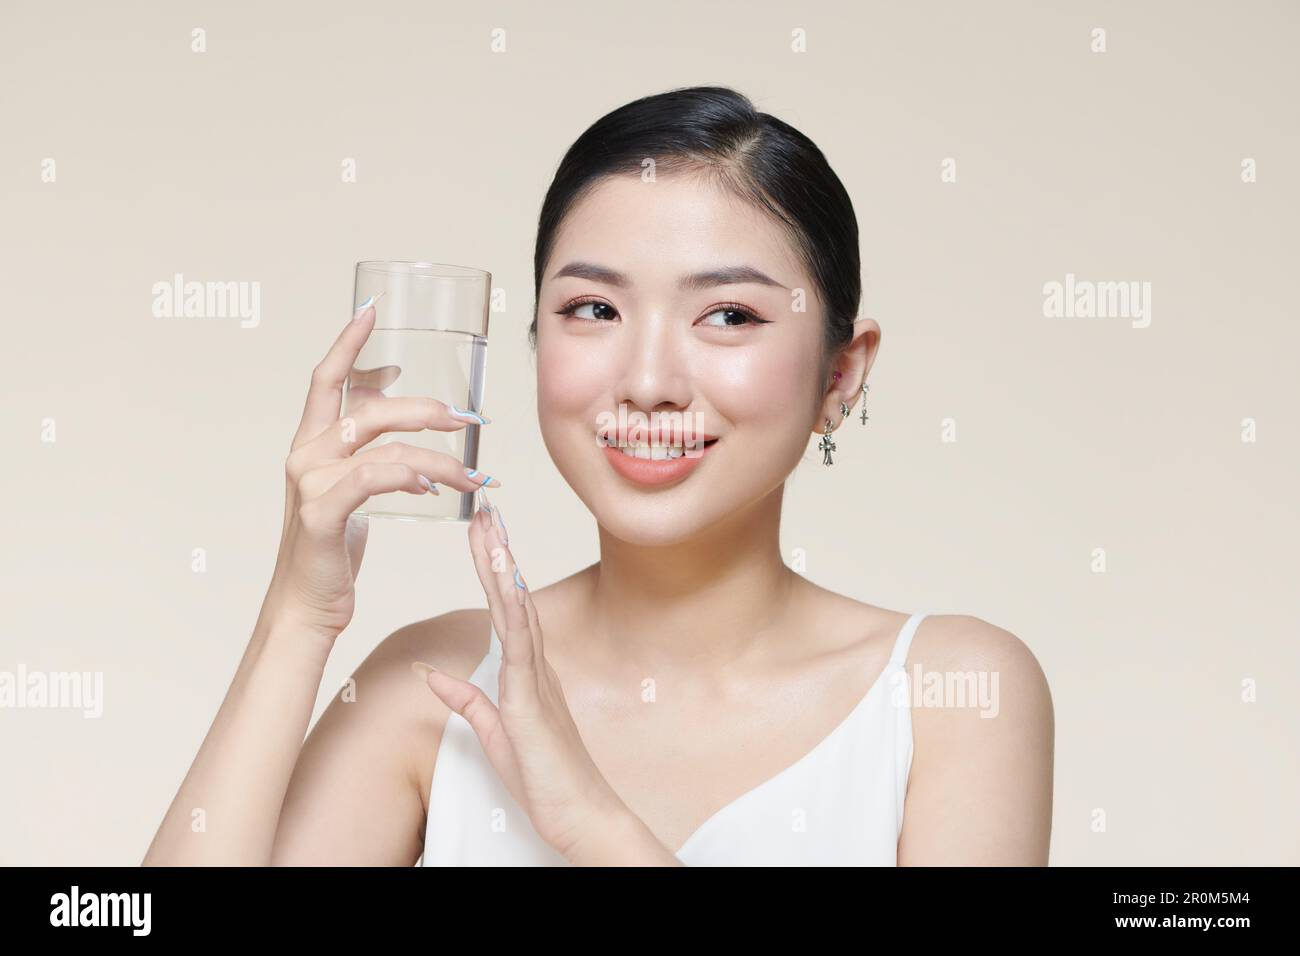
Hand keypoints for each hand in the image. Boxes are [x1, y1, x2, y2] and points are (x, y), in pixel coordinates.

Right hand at [260, 297, 498, 642]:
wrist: (304, 605)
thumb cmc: (331, 546)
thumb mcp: (347, 486)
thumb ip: (364, 444)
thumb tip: (393, 396)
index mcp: (310, 442)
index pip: (325, 378)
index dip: (347, 341)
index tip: (371, 310)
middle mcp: (304, 454)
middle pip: (371, 409)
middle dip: (426, 409)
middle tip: (468, 421)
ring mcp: (309, 483)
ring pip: (385, 448)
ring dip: (439, 459)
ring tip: (473, 476)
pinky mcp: (321, 515)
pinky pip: (373, 480)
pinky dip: (409, 478)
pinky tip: (432, 491)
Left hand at [414, 497, 649, 862]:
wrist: (582, 816)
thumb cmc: (547, 781)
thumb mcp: (494, 734)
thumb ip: (465, 699)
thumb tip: (428, 672)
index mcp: (525, 672)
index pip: (504, 607)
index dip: (491, 567)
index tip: (480, 531)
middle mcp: (535, 666)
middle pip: (512, 595)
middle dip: (496, 550)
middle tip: (484, 507)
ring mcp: (537, 678)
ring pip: (517, 608)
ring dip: (502, 565)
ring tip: (490, 525)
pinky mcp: (532, 698)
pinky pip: (520, 643)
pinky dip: (511, 607)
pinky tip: (503, 580)